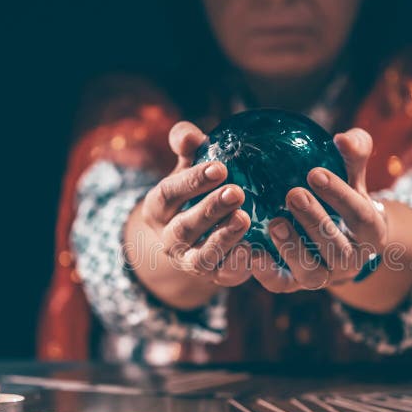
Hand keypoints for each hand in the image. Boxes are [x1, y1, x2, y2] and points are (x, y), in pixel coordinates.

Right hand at [135, 121, 252, 286]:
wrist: (199, 234)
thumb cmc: (196, 190)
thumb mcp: (188, 165)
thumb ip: (188, 146)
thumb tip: (190, 135)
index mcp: (158, 208)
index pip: (168, 193)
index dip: (191, 182)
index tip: (220, 168)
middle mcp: (169, 239)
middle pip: (184, 227)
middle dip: (210, 210)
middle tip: (237, 192)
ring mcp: (189, 262)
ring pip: (202, 257)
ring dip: (223, 238)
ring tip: (245, 218)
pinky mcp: (214, 277)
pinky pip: (224, 275)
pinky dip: (238, 264)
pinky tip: (254, 249)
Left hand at [251, 128, 387, 292]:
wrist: (338, 239)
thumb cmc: (345, 198)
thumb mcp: (353, 175)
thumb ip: (354, 153)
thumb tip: (342, 138)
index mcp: (370, 233)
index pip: (360, 215)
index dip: (339, 195)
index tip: (315, 172)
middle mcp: (350, 261)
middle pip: (337, 248)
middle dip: (315, 221)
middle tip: (293, 194)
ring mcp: (323, 276)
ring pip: (312, 272)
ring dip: (292, 248)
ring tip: (274, 222)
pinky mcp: (294, 284)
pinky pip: (281, 284)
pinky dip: (265, 271)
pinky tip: (251, 249)